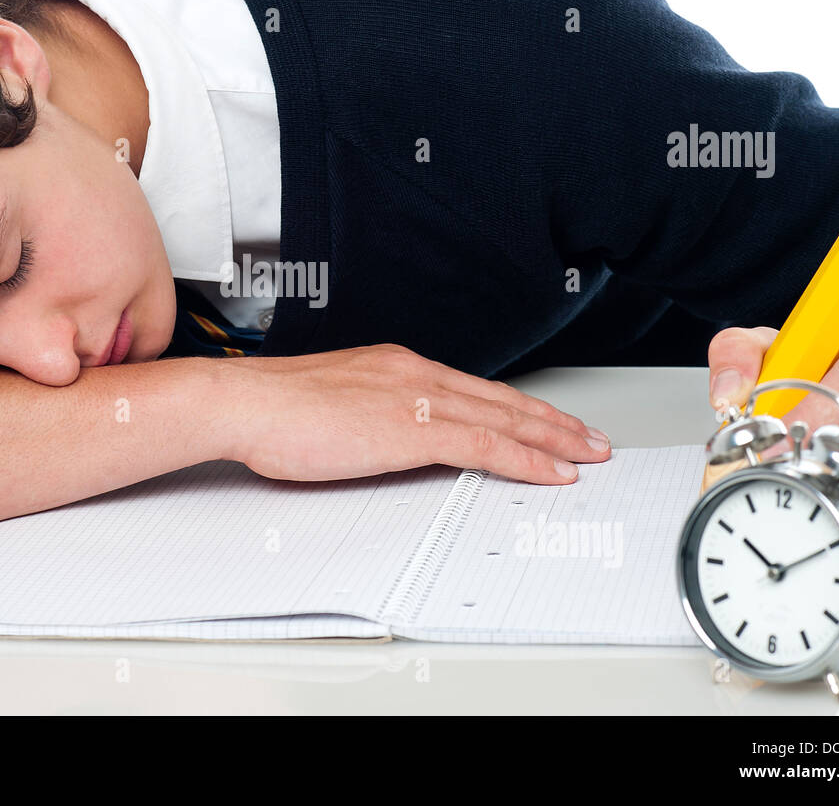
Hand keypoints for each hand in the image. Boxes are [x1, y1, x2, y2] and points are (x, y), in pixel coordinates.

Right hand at [221, 343, 611, 483]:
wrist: (247, 402)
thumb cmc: (275, 409)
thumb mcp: (334, 404)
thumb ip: (371, 415)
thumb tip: (388, 436)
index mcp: (397, 366)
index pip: (474, 388)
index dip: (518, 407)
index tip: (546, 421)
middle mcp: (416, 374)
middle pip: (502, 399)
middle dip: (553, 421)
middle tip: (591, 437)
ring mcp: (417, 398)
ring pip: (505, 418)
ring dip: (555, 438)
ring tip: (588, 454)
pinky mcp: (413, 428)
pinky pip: (486, 444)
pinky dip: (526, 459)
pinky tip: (551, 471)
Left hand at [707, 301, 838, 522]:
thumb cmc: (819, 362)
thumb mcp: (774, 344)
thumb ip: (738, 354)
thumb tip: (730, 391)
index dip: (811, 412)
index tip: (776, 434)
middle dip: (815, 452)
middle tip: (777, 459)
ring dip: (832, 478)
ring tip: (801, 466)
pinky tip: (828, 481)